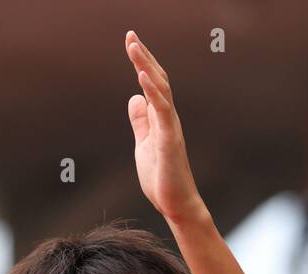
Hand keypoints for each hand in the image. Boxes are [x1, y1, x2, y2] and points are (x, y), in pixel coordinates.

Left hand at [125, 30, 205, 224]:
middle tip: (130, 36)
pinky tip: (142, 77)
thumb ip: (141, 121)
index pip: (152, 84)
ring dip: (146, 67)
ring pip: (161, 90)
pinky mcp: (169, 140)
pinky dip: (153, 92)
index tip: (131, 43)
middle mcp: (169, 118)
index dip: (142, 63)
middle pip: (158, 79)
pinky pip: (162, 111)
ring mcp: (171, 128)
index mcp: (161, 119)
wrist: (177, 205)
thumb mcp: (144, 144)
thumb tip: (134, 98)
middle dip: (144, 57)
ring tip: (133, 48)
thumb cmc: (162, 178)